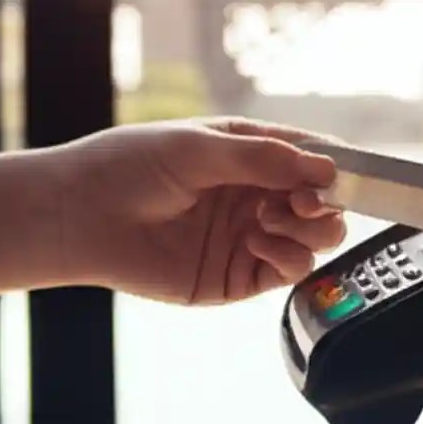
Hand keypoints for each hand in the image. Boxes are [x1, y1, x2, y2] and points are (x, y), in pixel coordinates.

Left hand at [56, 117, 345, 303]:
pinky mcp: (241, 275)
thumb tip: (325, 169)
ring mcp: (253, 236)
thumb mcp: (199, 148)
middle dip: (327, 203)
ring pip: (316, 238)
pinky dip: (287, 257)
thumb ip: (263, 159)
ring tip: (268, 221)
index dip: (336, 166)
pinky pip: (290, 269)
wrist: (80, 217)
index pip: (314, 158)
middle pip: (326, 203)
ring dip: (308, 229)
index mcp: (253, 154)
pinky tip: (257, 243)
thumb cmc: (131, 167)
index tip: (342, 174)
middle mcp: (259, 195)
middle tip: (305, 202)